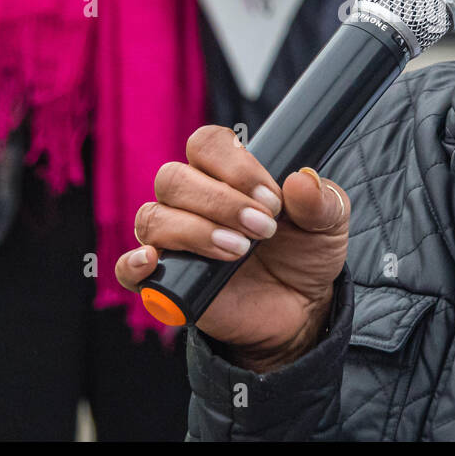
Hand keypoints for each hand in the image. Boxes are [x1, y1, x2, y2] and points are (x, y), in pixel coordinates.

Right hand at [116, 126, 350, 371]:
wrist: (301, 311)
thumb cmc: (306, 255)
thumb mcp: (328, 225)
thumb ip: (321, 200)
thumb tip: (302, 180)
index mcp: (225, 175)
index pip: (205, 144)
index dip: (235, 166)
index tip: (272, 198)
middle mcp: (191, 201)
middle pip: (174, 178)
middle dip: (220, 201)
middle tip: (263, 228)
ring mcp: (174, 240)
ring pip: (153, 217)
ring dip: (196, 231)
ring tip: (240, 252)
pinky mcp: (165, 281)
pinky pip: (126, 269)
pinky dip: (133, 264)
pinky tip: (155, 262)